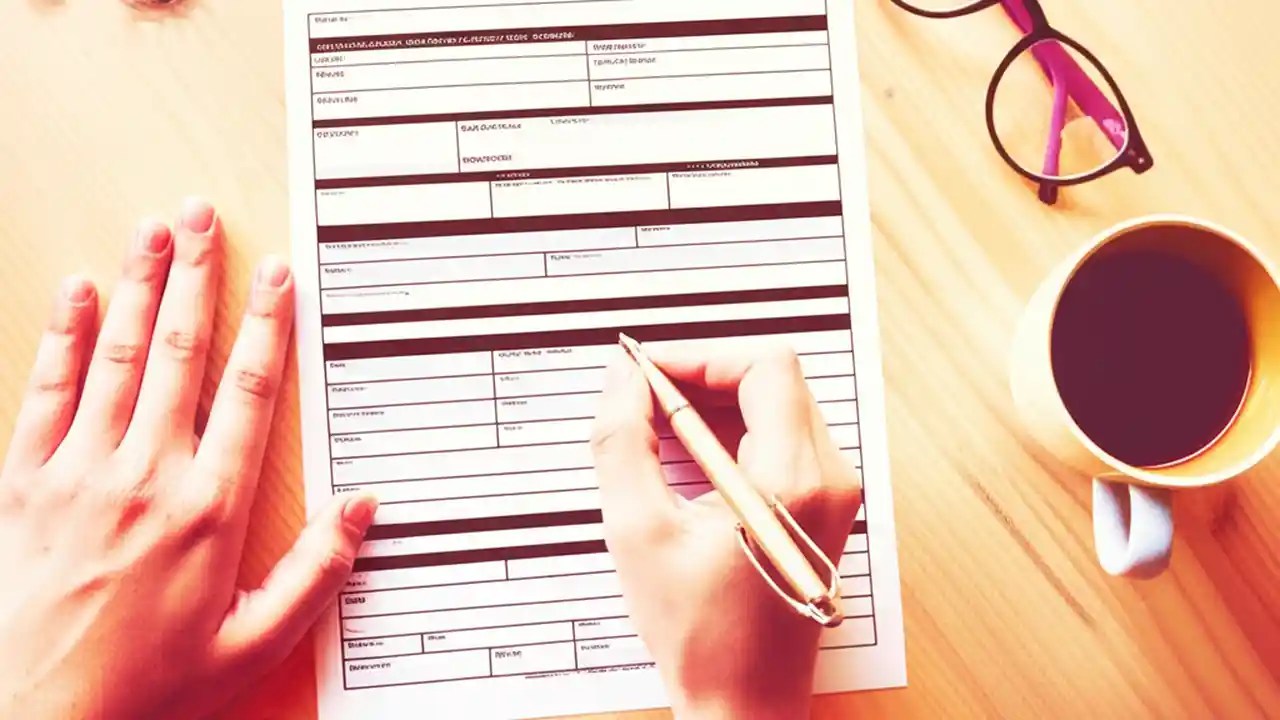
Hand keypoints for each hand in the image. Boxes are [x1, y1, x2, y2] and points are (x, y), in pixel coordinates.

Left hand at [0, 199, 377, 719]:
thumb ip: (315, 574)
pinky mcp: (23, 485)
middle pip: (178, 354)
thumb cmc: (146, 686)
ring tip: (152, 233)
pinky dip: (60, 338)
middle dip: (195, 278)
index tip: (275, 276)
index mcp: (207, 511)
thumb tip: (362, 511)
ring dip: (136, 288)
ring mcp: (78, 474)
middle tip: (203, 219)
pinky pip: (44, 393)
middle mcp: (143, 478)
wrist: (38, 717)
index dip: (266, 326)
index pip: (246, 394)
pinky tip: (75, 293)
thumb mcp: (252, 645)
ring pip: (115, 358)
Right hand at [590, 342, 861, 719]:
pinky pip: (781, 443)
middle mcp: (828, 481)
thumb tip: (621, 383)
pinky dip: (732, 437)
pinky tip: (687, 466)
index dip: (700, 356)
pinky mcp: (822, 511)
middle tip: (646, 400)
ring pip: (777, 408)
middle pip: (773, 381)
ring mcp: (832, 497)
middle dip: (703, 379)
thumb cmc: (702, 637)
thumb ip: (622, 443)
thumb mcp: (638, 532)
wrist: (744, 704)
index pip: (764, 366)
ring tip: (658, 435)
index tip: (649, 373)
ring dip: (716, 408)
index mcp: (792, 482)